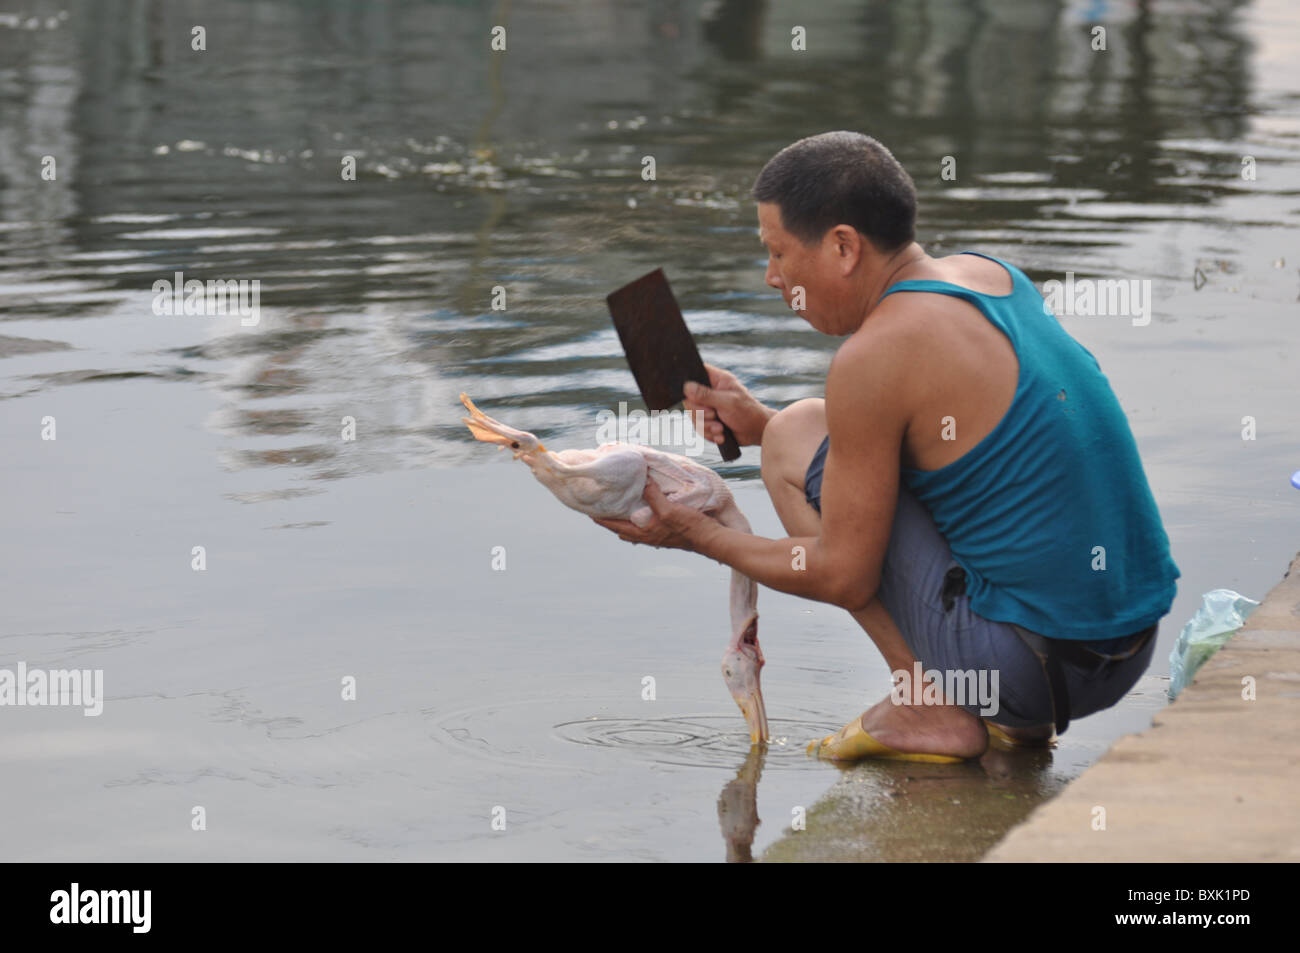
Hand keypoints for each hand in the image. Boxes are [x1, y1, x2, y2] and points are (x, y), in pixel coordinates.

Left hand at [590, 480, 713, 551]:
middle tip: (603, 505)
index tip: (588, 510)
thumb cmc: (689, 527)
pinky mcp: (666, 532)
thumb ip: (654, 496)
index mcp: (643, 532)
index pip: (614, 526)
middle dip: (610, 519)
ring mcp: (656, 535)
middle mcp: (647, 536)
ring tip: (620, 504)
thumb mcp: (669, 509)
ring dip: (624, 518)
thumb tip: (643, 482)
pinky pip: (645, 524)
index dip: (600, 518)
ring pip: (633, 527)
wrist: (711, 539)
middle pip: (621, 528)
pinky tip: (644, 506)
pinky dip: (639, 516)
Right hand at [683, 363, 775, 447]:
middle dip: (701, 413)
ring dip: (706, 426)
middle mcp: (711, 392)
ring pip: (693, 416)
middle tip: (714, 415)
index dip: (689, 382)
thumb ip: (706, 395)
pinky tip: (721, 435)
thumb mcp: (727, 402)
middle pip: (690, 400)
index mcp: (717, 380)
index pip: (696, 373)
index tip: (695, 395)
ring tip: (721, 429)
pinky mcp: (709, 421)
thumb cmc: (748, 412)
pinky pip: (699, 428)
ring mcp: (709, 407)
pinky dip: (709, 434)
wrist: (757, 432)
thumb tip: (687, 386)